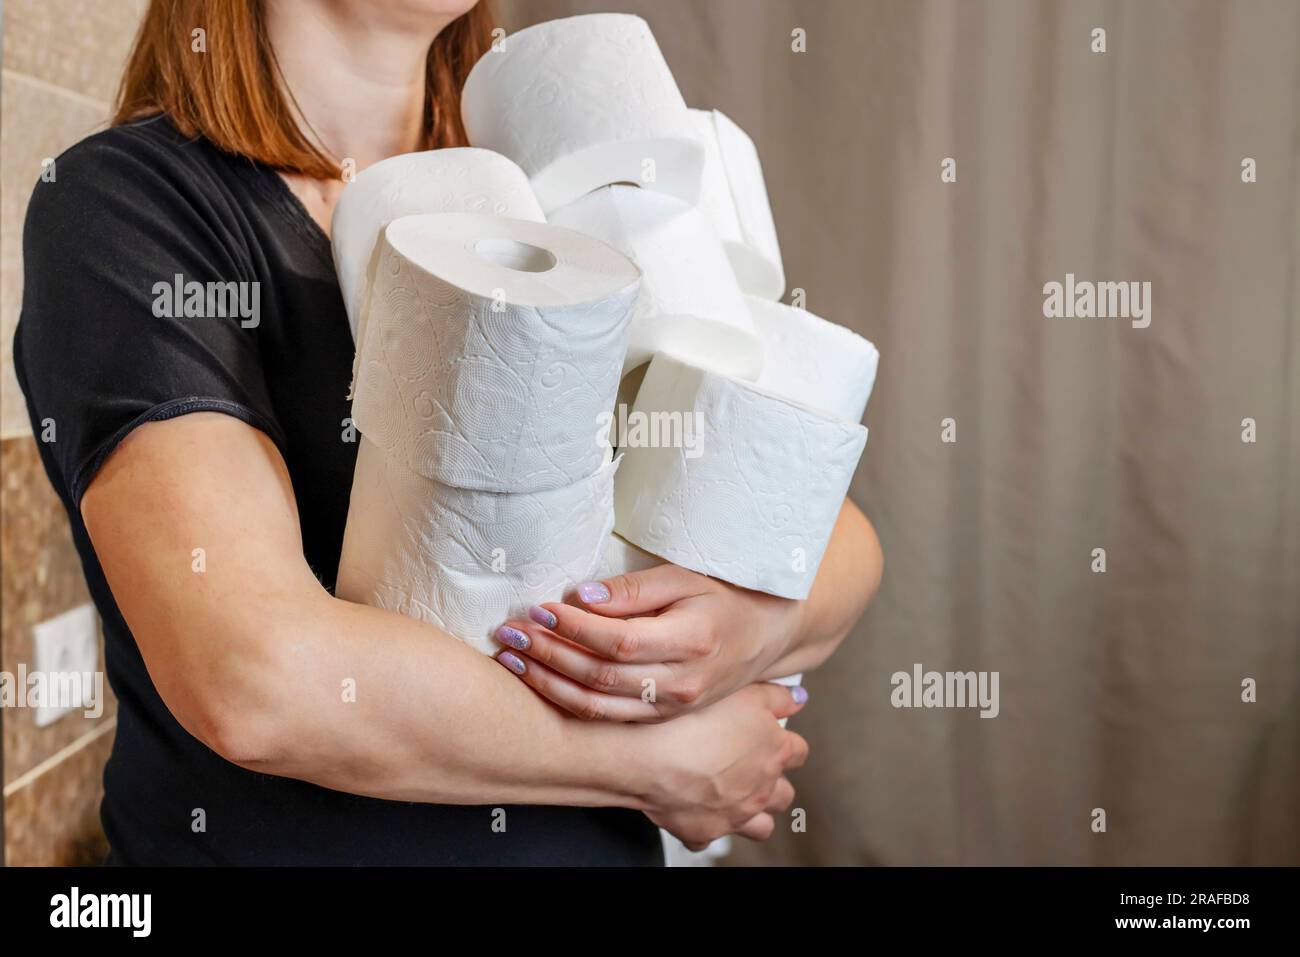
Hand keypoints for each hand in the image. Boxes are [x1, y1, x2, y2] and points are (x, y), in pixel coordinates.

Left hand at [492, 564, 805, 720]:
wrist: (765, 634)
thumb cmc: (722, 597)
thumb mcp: (685, 578)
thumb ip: (634, 590)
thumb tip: (583, 597)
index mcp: (690, 641)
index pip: (616, 641)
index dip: (572, 627)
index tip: (539, 607)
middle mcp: (681, 682)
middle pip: (600, 676)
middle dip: (547, 654)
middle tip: (508, 632)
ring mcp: (672, 706)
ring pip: (598, 705)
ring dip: (547, 682)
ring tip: (511, 658)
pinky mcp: (663, 717)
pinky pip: (608, 717)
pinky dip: (569, 701)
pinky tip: (540, 681)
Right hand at [639, 682, 808, 848]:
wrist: (651, 758)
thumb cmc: (695, 722)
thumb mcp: (743, 692)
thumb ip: (777, 697)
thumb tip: (798, 699)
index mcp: (774, 753)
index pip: (798, 751)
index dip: (785, 741)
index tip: (771, 735)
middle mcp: (761, 789)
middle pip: (783, 793)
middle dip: (773, 782)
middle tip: (752, 767)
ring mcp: (736, 814)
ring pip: (761, 826)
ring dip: (752, 813)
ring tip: (734, 796)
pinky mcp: (706, 831)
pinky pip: (710, 837)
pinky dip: (706, 825)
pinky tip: (695, 808)